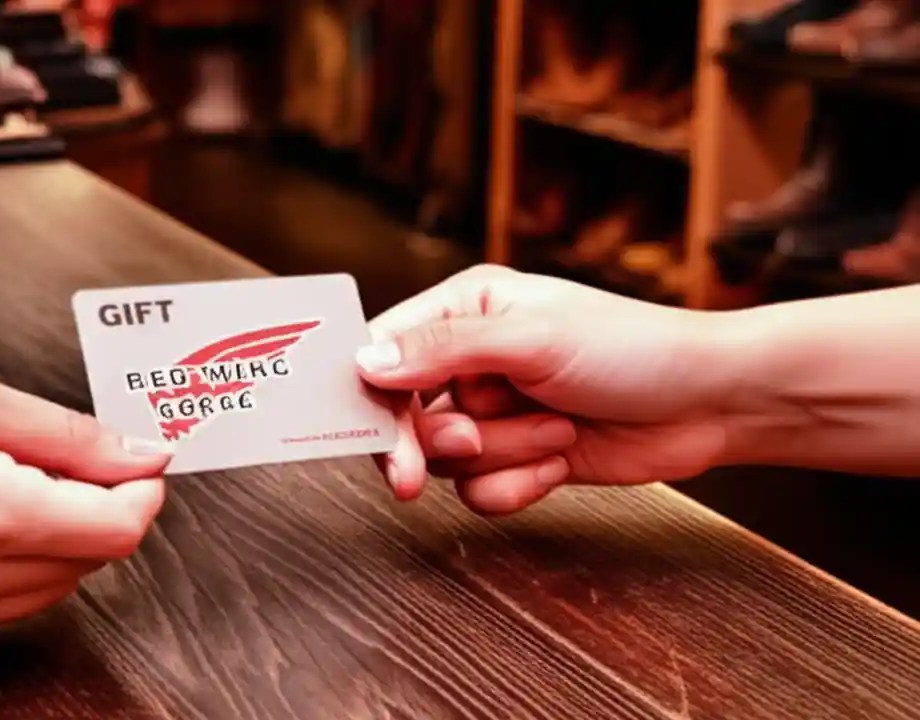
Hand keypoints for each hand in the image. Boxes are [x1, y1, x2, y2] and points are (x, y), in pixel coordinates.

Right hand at [0, 357, 171, 646]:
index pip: (116, 531)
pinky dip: (13, 564)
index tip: (142, 461)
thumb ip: (66, 435)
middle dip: (101, 509)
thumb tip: (142, 454)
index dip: (144, 494)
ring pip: (50, 589)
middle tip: (72, 458)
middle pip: (89, 562)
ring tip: (11, 480)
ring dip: (61, 539)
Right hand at [357, 265, 740, 514]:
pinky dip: (518, 485)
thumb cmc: (635, 348)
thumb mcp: (532, 339)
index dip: (372, 399)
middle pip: (404, 418)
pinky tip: (560, 461)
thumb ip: (442, 350)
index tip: (381, 438)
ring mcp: (494, 412)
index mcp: (464, 311)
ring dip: (504, 454)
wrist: (708, 405)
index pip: (383, 353)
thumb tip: (364, 361)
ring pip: (446, 460)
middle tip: (469, 444)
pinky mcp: (518, 456)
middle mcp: (470, 360)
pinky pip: (479, 491)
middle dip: (440, 439)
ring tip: (557, 429)